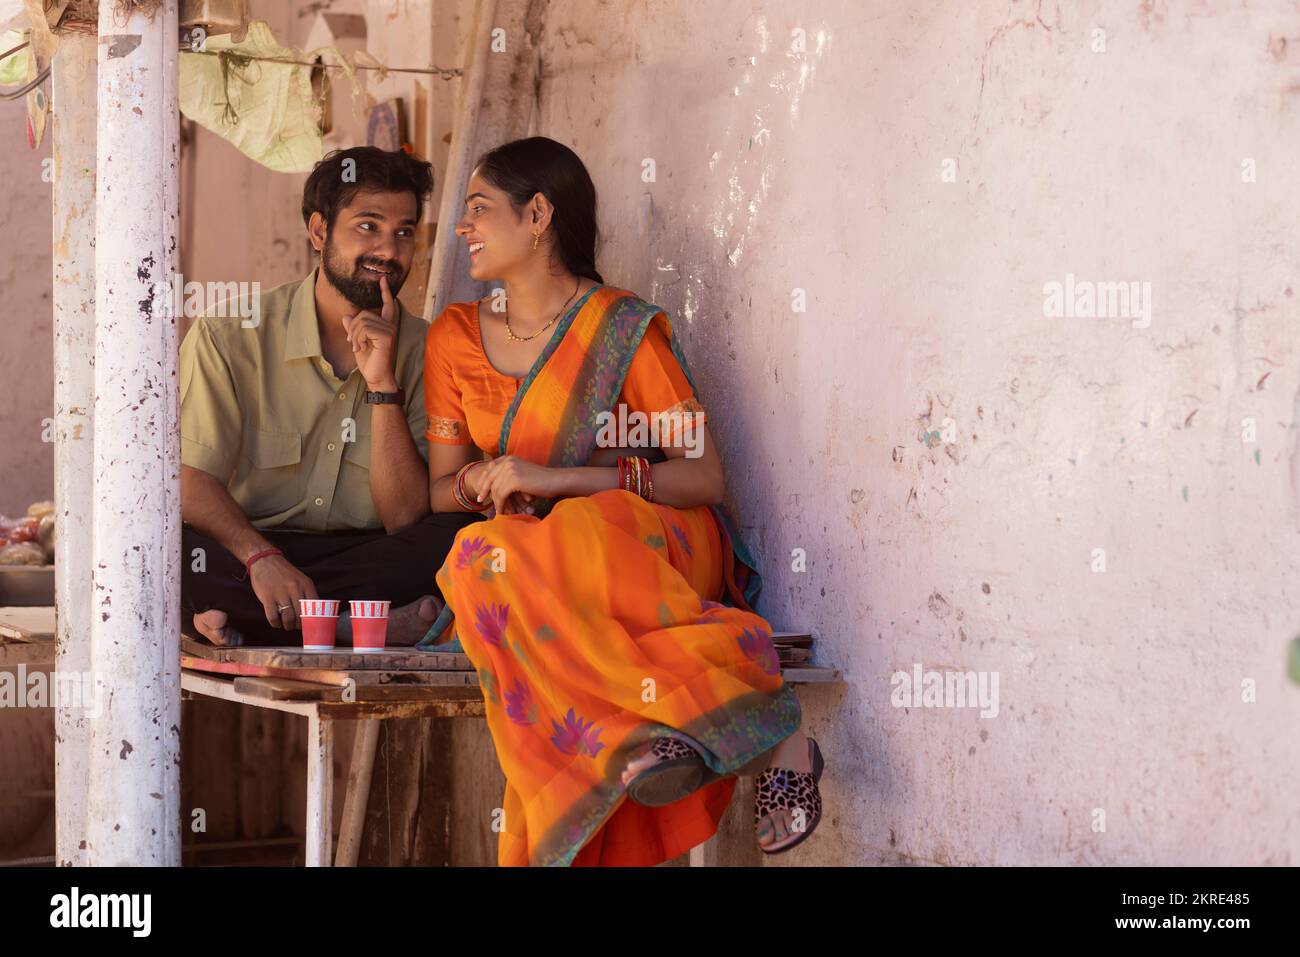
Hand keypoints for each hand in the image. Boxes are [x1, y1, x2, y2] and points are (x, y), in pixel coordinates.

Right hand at [248, 554, 318, 629]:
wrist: (266, 560)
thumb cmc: (284, 573)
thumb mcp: (301, 579)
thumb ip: (307, 594)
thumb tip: (313, 614)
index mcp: (306, 584)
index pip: (315, 608)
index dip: (312, 620)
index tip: (309, 625)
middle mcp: (295, 588)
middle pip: (301, 615)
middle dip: (299, 625)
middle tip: (296, 626)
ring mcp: (281, 593)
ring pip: (288, 618)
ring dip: (288, 626)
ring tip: (287, 625)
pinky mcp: (267, 596)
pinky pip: (273, 617)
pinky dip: (275, 624)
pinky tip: (276, 623)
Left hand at [342, 274, 398, 390]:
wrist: (376, 377)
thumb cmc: (369, 361)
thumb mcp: (357, 342)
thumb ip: (353, 328)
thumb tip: (347, 316)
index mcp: (386, 325)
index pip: (387, 305)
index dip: (385, 292)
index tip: (382, 279)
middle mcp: (390, 325)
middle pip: (363, 313)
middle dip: (352, 328)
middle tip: (352, 343)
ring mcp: (390, 330)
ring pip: (362, 321)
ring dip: (354, 335)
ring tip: (358, 347)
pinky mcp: (387, 336)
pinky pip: (364, 328)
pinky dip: (357, 338)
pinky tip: (361, 348)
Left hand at [468, 456, 556, 515]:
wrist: (555, 481)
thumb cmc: (541, 480)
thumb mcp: (522, 474)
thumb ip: (509, 476)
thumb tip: (494, 489)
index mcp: (509, 458)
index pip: (490, 468)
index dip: (484, 479)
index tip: (481, 490)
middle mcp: (508, 461)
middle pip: (490, 478)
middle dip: (484, 490)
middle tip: (480, 500)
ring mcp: (510, 469)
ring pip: (496, 488)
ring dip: (496, 501)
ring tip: (497, 509)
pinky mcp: (514, 479)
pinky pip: (501, 495)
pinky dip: (500, 504)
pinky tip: (502, 511)